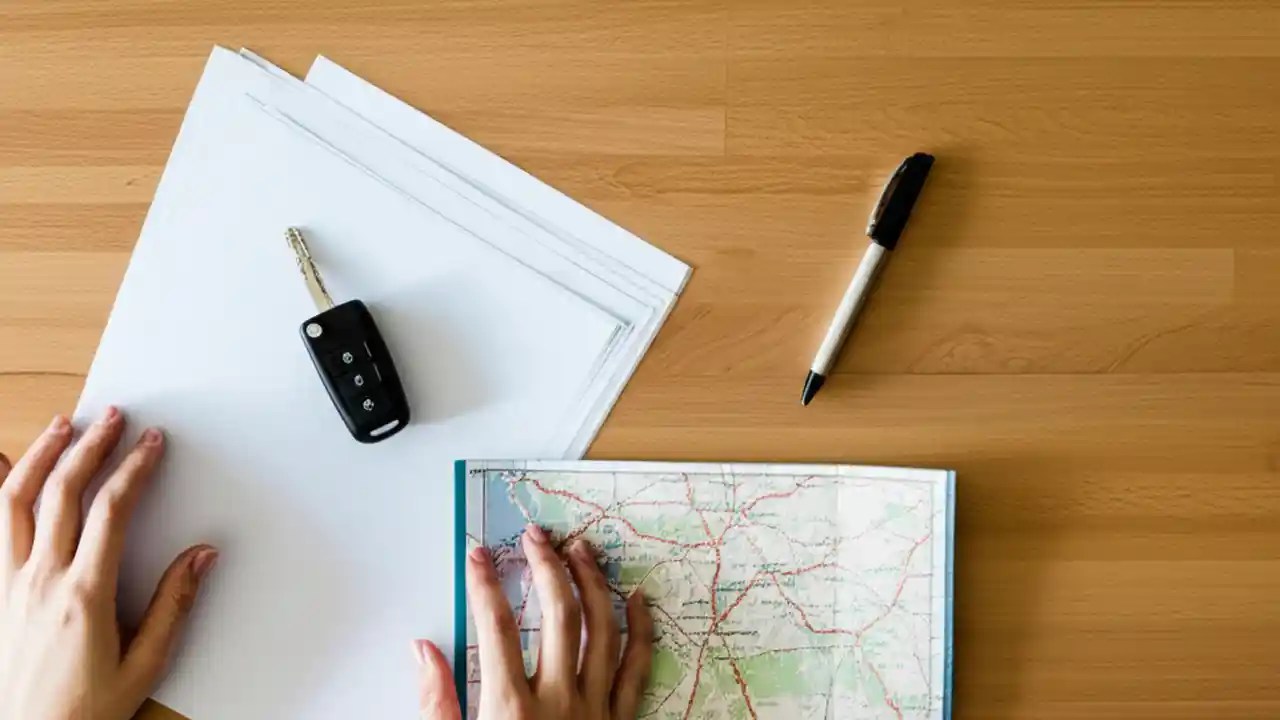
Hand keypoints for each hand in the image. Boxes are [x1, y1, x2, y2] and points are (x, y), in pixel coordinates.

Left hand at [0, 408, 217, 719]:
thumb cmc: (82, 710)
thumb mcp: (144, 664)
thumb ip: (175, 604)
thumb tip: (202, 556)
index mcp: (84, 595)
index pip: (111, 511)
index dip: (134, 468)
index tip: (151, 443)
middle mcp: (40, 581)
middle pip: (62, 493)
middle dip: (90, 446)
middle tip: (111, 418)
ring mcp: (9, 583)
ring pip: (15, 501)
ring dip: (40, 456)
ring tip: (61, 427)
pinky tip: (5, 468)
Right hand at [415, 525, 653, 719]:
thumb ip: (436, 704)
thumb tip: (422, 650)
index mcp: (510, 710)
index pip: (494, 625)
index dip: (484, 582)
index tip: (478, 555)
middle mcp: (558, 703)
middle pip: (557, 612)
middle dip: (546, 565)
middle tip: (535, 536)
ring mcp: (595, 711)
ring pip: (603, 628)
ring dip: (593, 582)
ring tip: (581, 550)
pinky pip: (639, 667)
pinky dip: (642, 629)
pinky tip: (638, 599)